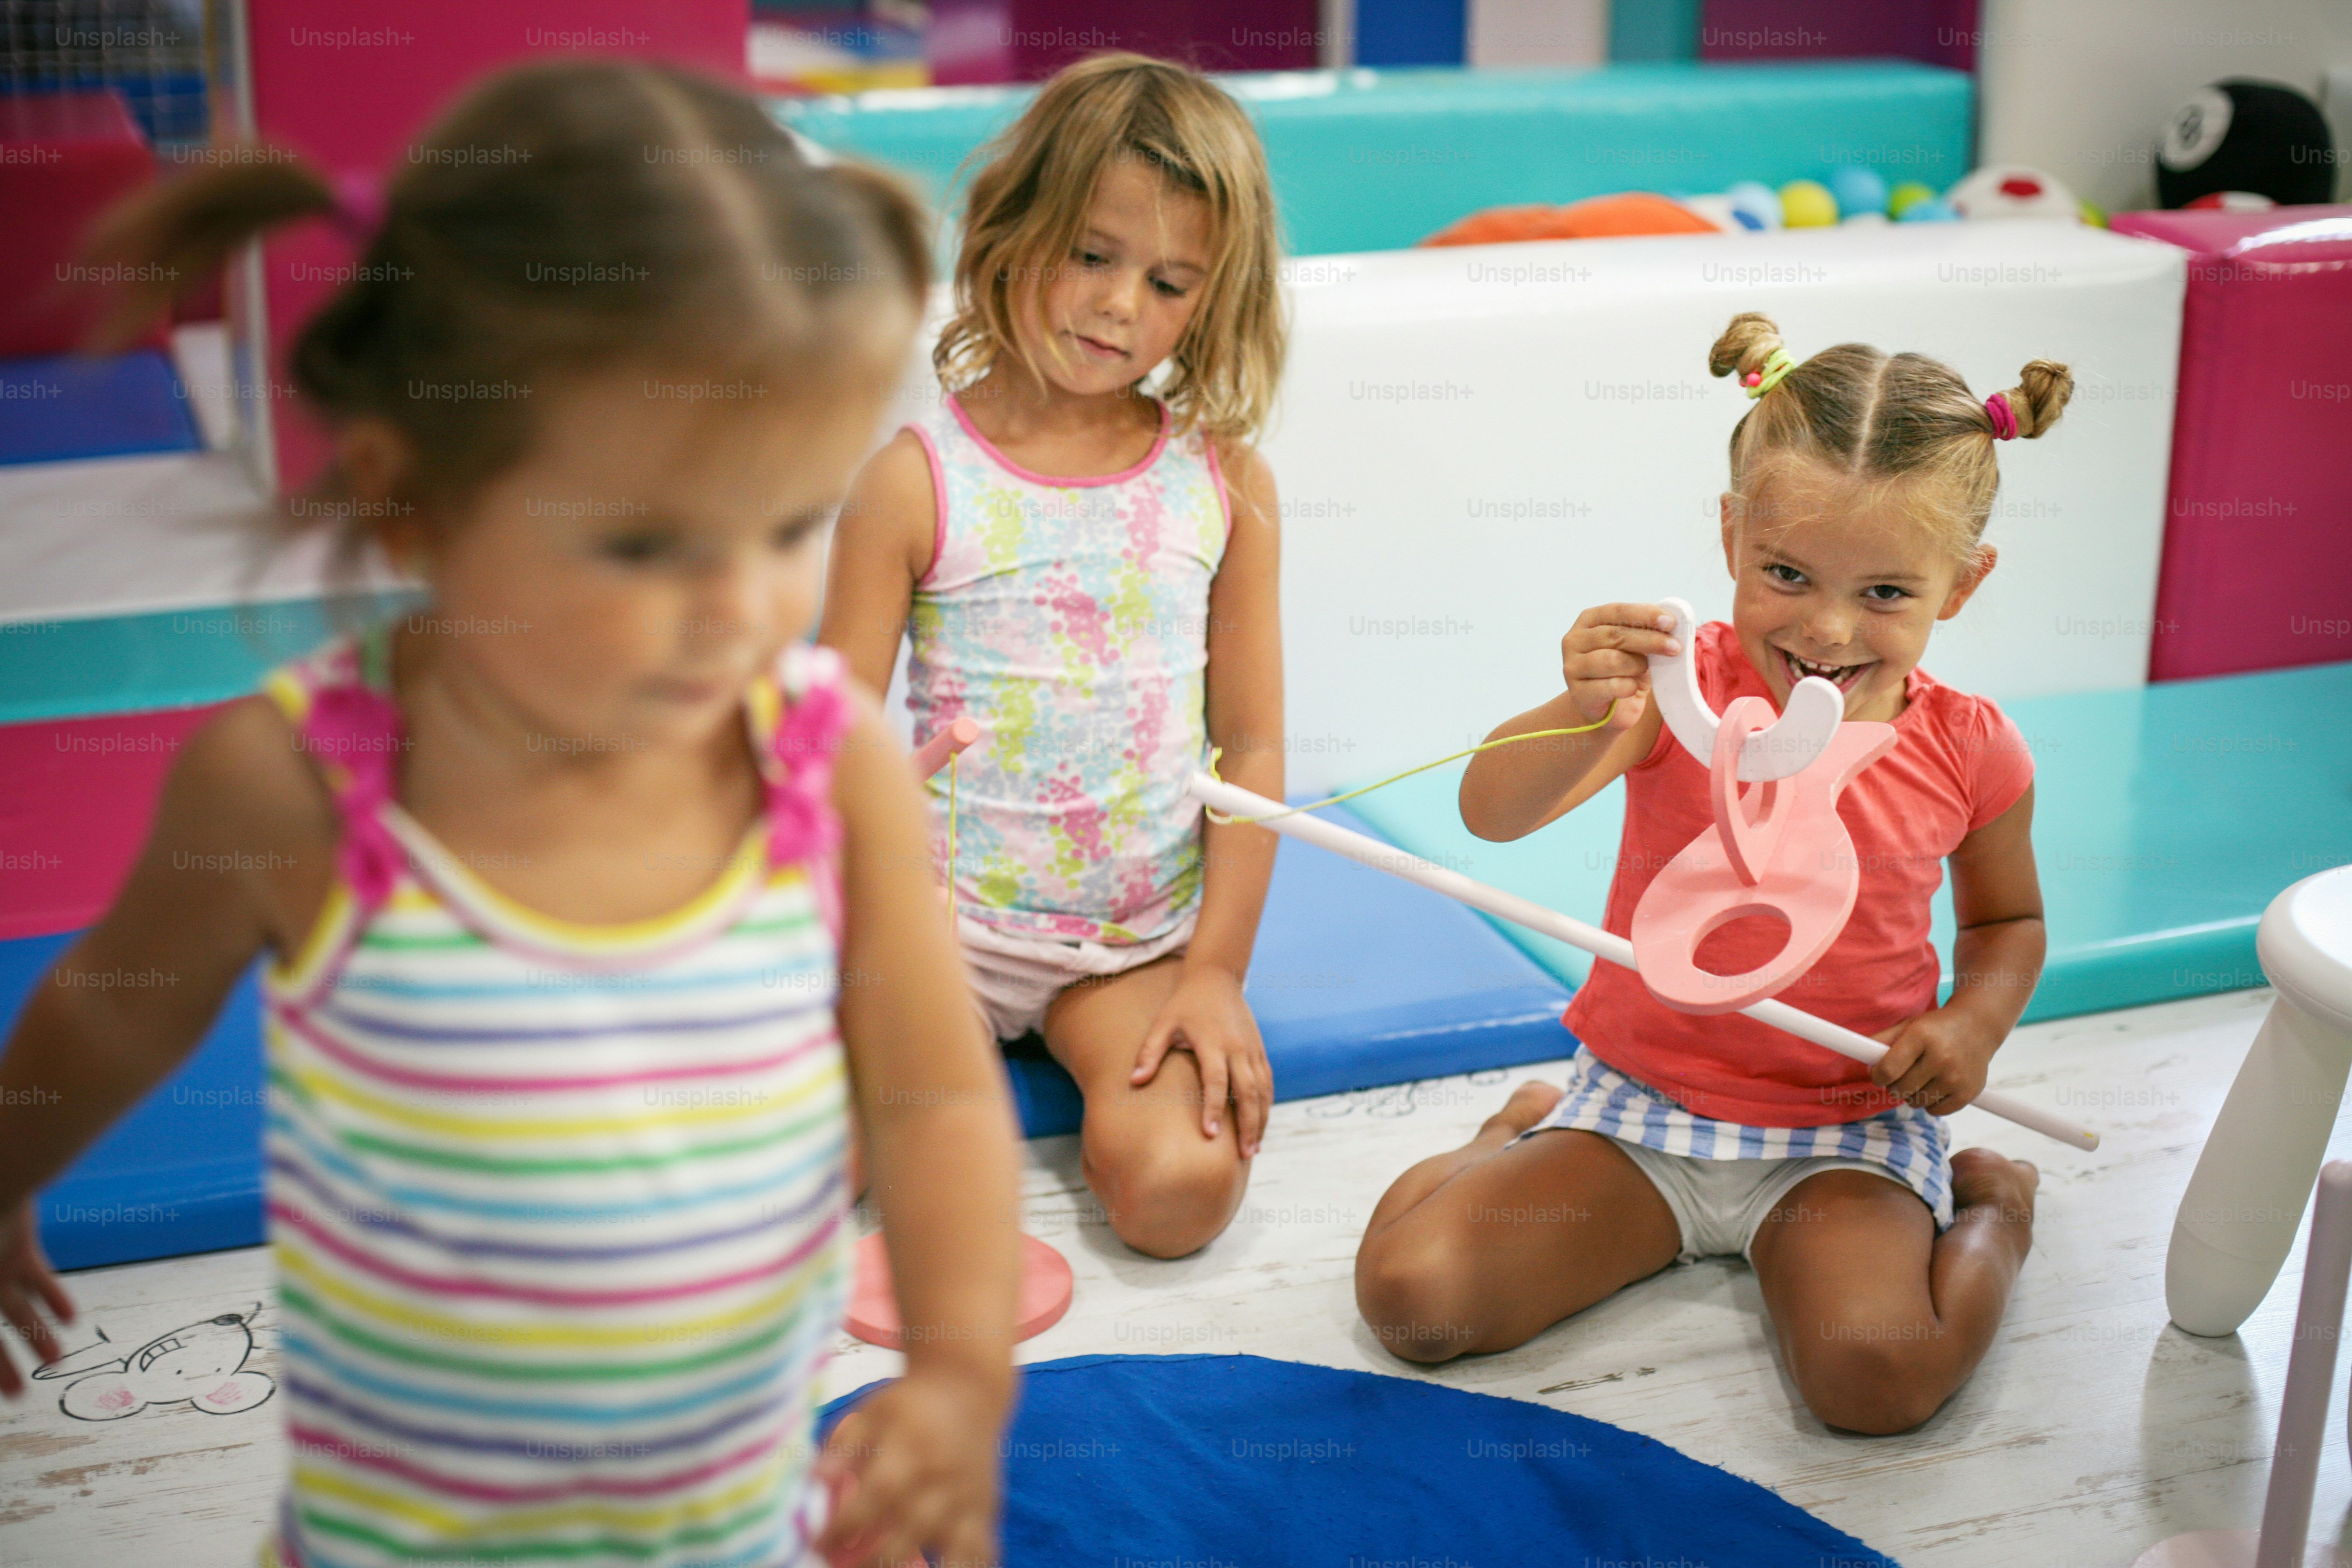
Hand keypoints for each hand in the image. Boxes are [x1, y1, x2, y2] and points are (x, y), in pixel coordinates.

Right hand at [0, 1198, 72, 1397]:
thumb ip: (5, 1281)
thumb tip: (16, 1289)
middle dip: (1, 1368)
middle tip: (18, 1397)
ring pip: (19, 1313)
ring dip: (38, 1337)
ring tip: (57, 1360)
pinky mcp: (21, 1248)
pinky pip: (40, 1281)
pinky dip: (55, 1299)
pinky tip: (70, 1319)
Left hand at [816, 1368, 1007, 1567]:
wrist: (966, 1391)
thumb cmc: (909, 1407)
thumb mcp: (872, 1414)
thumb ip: (843, 1449)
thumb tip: (813, 1482)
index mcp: (912, 1448)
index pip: (878, 1493)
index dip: (846, 1523)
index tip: (816, 1544)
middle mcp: (943, 1477)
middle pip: (911, 1529)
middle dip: (871, 1558)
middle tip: (838, 1565)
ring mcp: (968, 1499)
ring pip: (953, 1549)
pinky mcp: (986, 1512)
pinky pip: (982, 1551)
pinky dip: (967, 1567)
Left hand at [1132, 964, 1270, 1156]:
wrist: (1216, 978)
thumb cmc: (1184, 1004)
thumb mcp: (1163, 1023)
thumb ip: (1149, 1052)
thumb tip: (1135, 1081)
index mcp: (1212, 1042)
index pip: (1216, 1081)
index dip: (1213, 1108)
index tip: (1209, 1135)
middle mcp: (1237, 1047)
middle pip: (1248, 1092)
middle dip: (1247, 1125)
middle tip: (1243, 1155)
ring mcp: (1252, 1049)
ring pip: (1263, 1091)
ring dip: (1260, 1121)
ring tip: (1252, 1149)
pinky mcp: (1260, 1050)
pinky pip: (1267, 1083)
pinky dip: (1266, 1105)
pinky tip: (1260, 1126)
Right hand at [1559, 603, 1678, 729]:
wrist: (1608, 707)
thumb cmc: (1623, 669)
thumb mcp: (1634, 645)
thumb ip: (1645, 630)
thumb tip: (1669, 623)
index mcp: (1589, 620)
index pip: (1616, 611)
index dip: (1644, 615)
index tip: (1670, 622)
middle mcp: (1575, 640)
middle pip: (1616, 635)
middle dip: (1650, 640)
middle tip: (1675, 648)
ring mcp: (1572, 667)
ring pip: (1613, 660)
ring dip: (1638, 665)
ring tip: (1645, 671)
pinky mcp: (1578, 693)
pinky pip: (1611, 686)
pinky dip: (1629, 686)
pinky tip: (1634, 687)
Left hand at [1868, 1005, 2001, 1113]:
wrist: (1977, 1027)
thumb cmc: (1935, 1028)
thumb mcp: (1907, 1025)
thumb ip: (1880, 1041)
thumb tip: (1864, 1065)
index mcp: (1921, 1036)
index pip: (1888, 1070)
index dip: (1877, 1076)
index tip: (1879, 1073)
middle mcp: (1941, 1057)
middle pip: (1899, 1089)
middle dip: (1894, 1084)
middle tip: (1902, 1073)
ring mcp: (1956, 1077)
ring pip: (1916, 1102)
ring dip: (1912, 1094)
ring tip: (1922, 1077)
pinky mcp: (1967, 1093)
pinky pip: (1935, 1111)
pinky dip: (1930, 1102)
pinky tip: (1936, 1085)